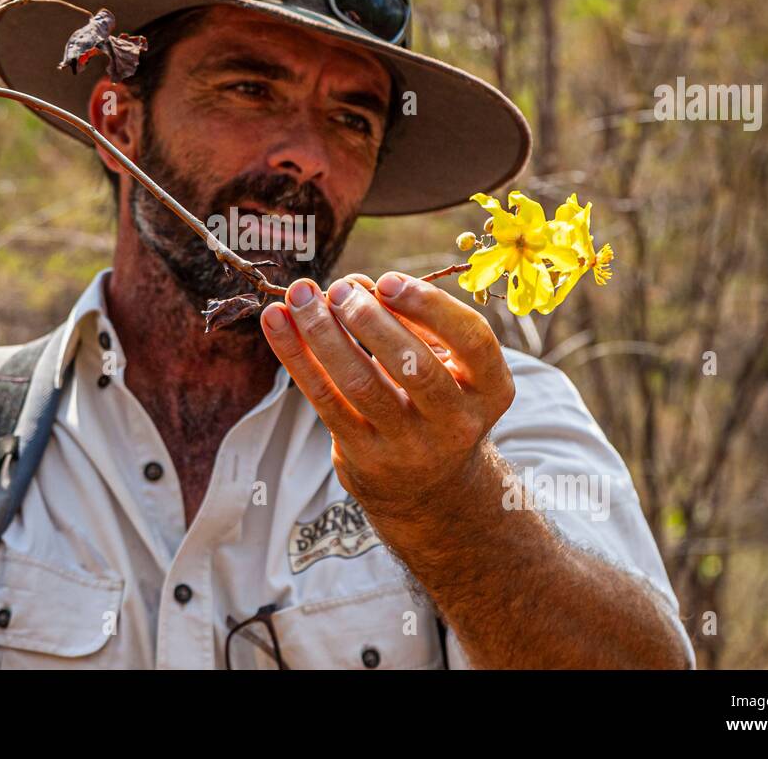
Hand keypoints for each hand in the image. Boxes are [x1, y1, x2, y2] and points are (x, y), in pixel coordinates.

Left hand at [259, 271, 514, 533]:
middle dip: (369, 320)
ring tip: (300, 296)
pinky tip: (276, 321)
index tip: (387, 280)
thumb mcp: (444, 363)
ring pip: (361, 383)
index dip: (429, 306)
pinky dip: (296, 355)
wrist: (428, 487)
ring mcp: (410, 446)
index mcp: (491, 389)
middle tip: (338, 289)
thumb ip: (407, 319)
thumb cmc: (434, 400)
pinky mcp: (364, 457)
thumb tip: (350, 285)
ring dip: (323, 333)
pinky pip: (324, 400)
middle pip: (413, 365)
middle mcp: (457, 422)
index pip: (472, 340)